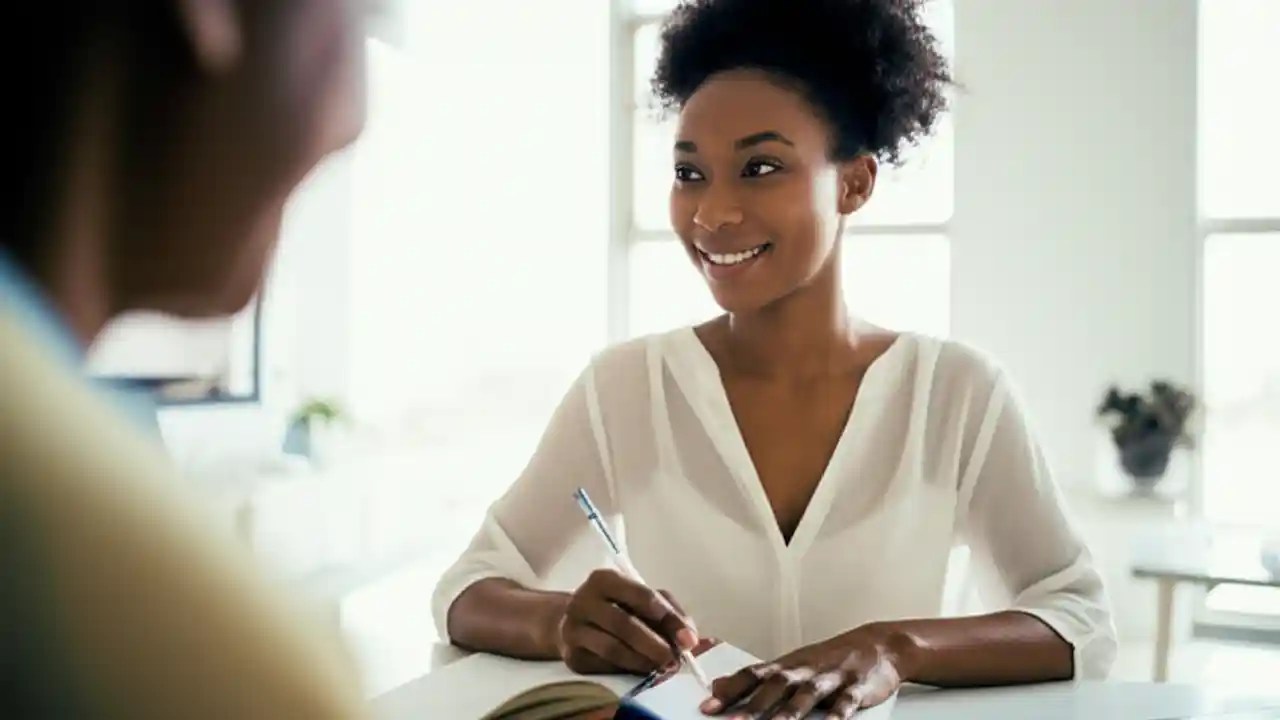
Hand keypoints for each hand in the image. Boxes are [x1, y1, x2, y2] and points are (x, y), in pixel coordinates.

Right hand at [556, 568, 698, 674]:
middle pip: (624, 624)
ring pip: (613, 648)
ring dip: (642, 661)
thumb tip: (691, 639)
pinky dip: (626, 671)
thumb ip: (670, 614)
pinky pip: (603, 666)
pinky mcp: (571, 656)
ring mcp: (573, 629)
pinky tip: (641, 673)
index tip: (688, 640)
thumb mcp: (643, 601)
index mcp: (605, 579)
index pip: (642, 596)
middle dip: (654, 644)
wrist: (574, 624)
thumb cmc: (617, 608)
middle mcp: (583, 600)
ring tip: (662, 669)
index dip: (669, 619)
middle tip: (674, 660)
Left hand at [700, 625, 906, 718]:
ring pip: (807, 695)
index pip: (753, 676)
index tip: (708, 707)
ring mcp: (831, 678)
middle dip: (753, 705)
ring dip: (789, 712)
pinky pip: (846, 703)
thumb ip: (759, 677)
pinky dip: (837, 715)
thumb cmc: (830, 658)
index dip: (730, 690)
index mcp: (788, 665)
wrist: (880, 644)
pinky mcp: (857, 688)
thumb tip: (719, 685)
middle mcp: (805, 670)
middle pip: (776, 686)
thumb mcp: (793, 664)